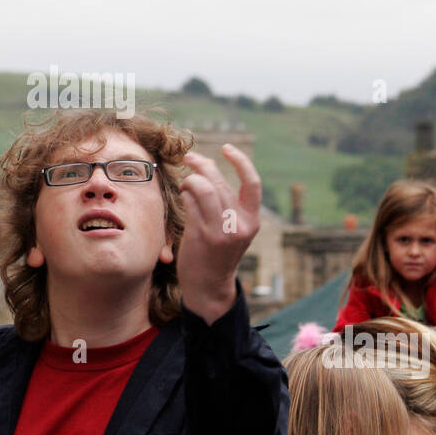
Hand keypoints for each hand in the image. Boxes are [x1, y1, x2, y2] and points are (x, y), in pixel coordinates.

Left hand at [176, 144, 260, 324]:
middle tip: (190, 158)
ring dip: (191, 179)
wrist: (209, 286)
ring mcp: (221, 230)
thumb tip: (208, 169)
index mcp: (252, 220)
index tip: (226, 148)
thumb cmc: (217, 252)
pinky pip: (190, 202)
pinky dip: (185, 193)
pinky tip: (183, 195)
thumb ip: (227, 204)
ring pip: (203, 188)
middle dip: (202, 165)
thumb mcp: (233, 229)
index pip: (252, 182)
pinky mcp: (202, 235)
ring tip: (186, 182)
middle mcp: (239, 224)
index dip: (240, 161)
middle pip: (219, 181)